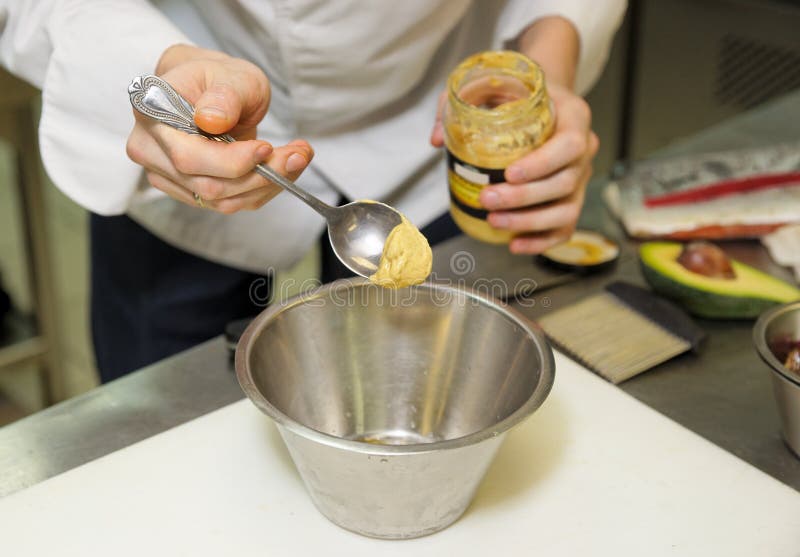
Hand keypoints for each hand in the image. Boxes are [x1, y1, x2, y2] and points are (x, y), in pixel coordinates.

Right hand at [126, 44, 312, 213]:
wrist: (210, 91)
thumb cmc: (217, 78)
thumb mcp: (231, 74)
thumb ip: (224, 95)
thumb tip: (212, 120)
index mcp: (151, 114)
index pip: (188, 156)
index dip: (231, 161)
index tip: (266, 149)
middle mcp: (151, 150)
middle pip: (208, 185)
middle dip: (260, 175)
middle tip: (298, 155)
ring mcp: (167, 175)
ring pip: (222, 199)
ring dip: (267, 185)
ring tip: (297, 157)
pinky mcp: (189, 191)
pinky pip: (229, 202)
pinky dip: (261, 190)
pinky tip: (282, 169)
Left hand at [431, 83, 597, 253]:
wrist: (543, 99)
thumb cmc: (517, 92)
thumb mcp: (489, 85)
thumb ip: (460, 103)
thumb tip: (436, 139)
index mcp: (574, 116)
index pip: (569, 145)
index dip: (541, 164)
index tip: (509, 173)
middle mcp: (585, 148)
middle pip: (565, 182)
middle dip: (524, 197)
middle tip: (488, 200)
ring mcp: (581, 177)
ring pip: (566, 210)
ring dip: (529, 221)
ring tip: (494, 221)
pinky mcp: (573, 198)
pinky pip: (565, 226)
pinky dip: (541, 240)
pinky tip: (514, 244)